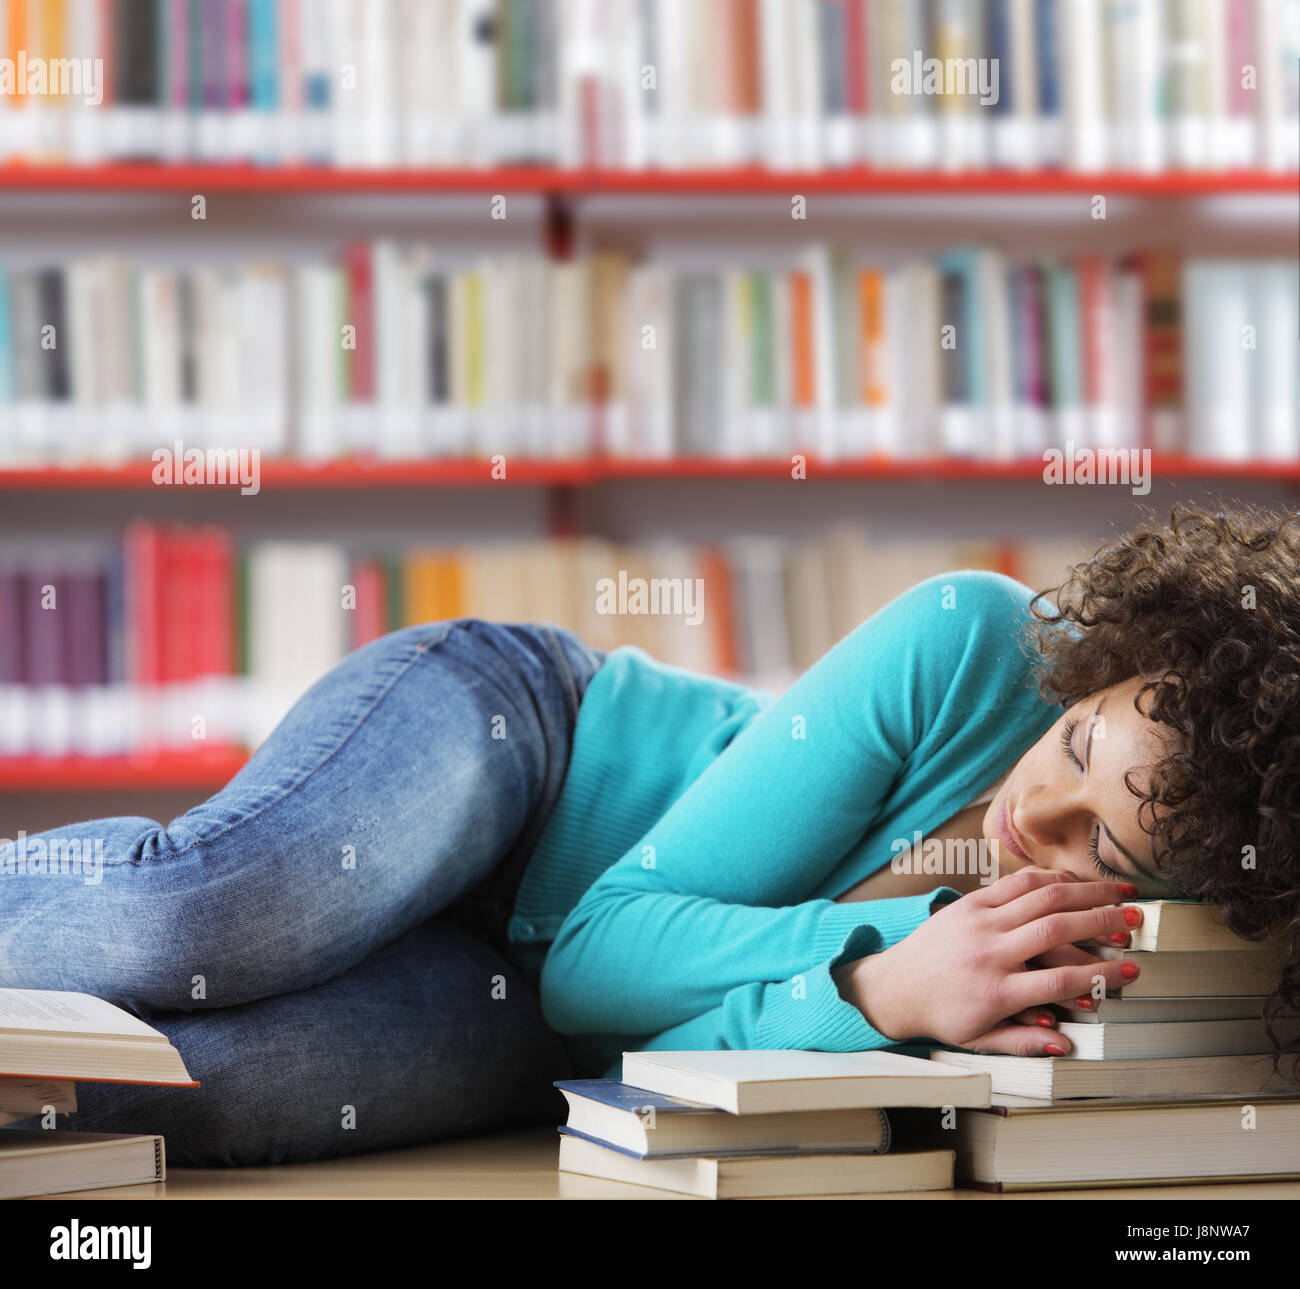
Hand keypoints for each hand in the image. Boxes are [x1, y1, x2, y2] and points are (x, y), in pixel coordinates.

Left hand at [836, 867, 1140, 1054]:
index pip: (1059, 981)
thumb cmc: (943, 1015)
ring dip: (1085, 892)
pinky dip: (1050, 879)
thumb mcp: (981, 1040)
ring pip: (1040, 898)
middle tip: (1137, 920)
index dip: (1101, 975)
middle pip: (1056, 929)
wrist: (896, 985)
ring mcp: (979, 921)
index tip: (1132, 970)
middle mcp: (990, 952)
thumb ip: (1025, 1041)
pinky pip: (1016, 883)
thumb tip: (1067, 1044)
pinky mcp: (970, 902)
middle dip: (1103, 921)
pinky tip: (1077, 880)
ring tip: (1119, 891)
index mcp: (996, 992)